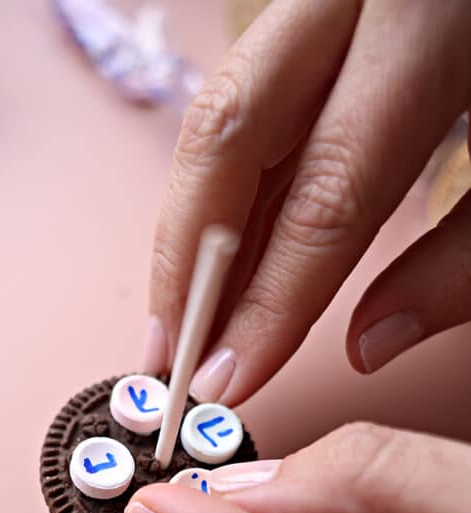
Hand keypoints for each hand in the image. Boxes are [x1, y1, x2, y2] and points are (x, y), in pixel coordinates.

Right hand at [142, 0, 470, 402]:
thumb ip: (462, 262)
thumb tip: (370, 345)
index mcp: (422, 27)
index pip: (324, 193)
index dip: (268, 299)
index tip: (229, 377)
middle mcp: (348, 1)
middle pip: (228, 134)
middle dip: (185, 259)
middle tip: (170, 352)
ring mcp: (318, 1)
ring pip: (223, 119)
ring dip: (194, 234)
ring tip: (187, 322)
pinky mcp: (310, 18)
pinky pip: (250, 107)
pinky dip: (229, 194)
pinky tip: (221, 264)